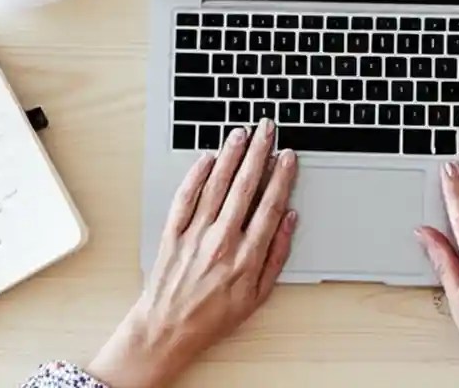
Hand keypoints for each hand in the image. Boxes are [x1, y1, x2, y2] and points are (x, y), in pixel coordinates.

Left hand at [87, 119, 297, 387]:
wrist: (167, 330)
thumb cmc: (214, 317)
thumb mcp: (258, 296)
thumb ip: (277, 255)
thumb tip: (290, 220)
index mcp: (247, 256)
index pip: (270, 205)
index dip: (281, 176)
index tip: (288, 156)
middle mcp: (222, 240)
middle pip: (245, 186)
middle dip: (259, 153)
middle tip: (267, 129)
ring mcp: (195, 234)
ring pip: (216, 185)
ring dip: (231, 155)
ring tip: (241, 133)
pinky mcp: (172, 233)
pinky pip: (185, 197)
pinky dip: (196, 175)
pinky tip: (207, 157)